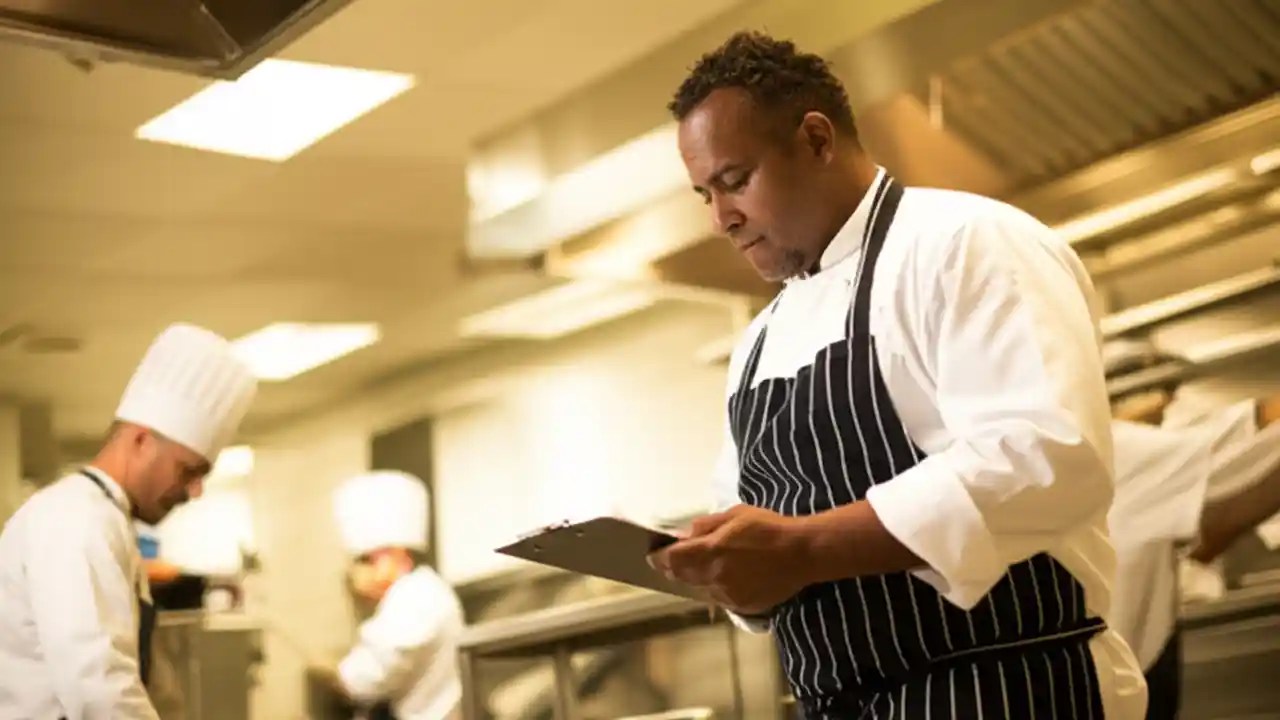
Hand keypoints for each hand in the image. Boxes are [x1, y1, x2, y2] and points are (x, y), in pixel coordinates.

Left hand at [648, 505, 812, 614]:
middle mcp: (715, 577)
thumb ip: (707, 526)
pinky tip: (727, 577)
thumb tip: (686, 535)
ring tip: (704, 567)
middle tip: (672, 561)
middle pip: (681, 577)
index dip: (659, 558)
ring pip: (700, 589)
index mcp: (710, 551)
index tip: (653, 555)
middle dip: (673, 568)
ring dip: (696, 579)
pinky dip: (716, 588)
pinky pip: (720, 598)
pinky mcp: (742, 606)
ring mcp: (728, 595)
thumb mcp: (735, 514)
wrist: (802, 553)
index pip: (671, 560)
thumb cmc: (769, 527)